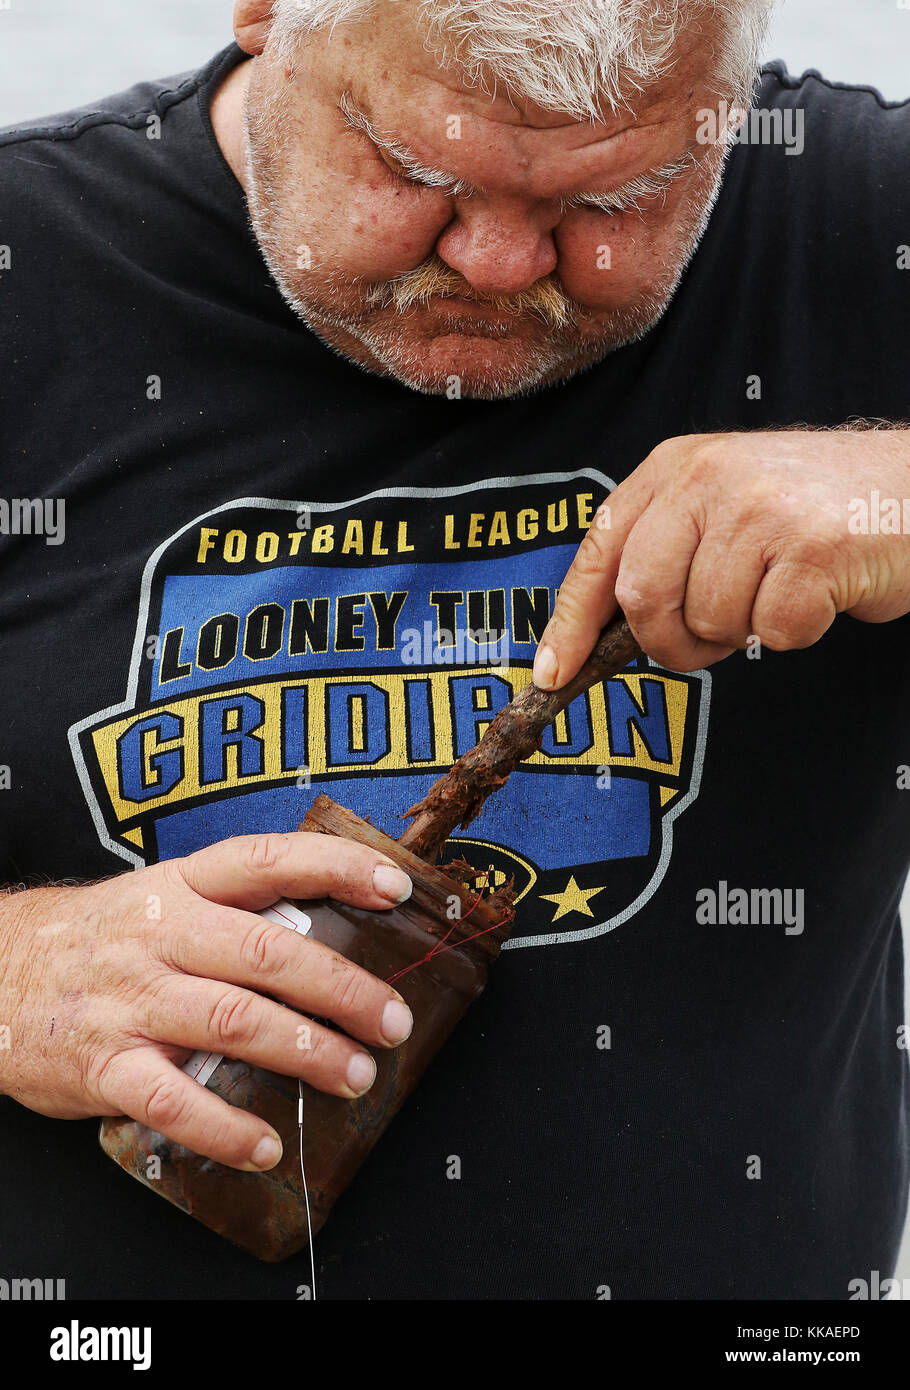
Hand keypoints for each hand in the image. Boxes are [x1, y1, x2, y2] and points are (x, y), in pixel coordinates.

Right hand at [0, 833, 415, 1171]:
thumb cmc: (106, 938)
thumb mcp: (166, 898)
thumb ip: (239, 909)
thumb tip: (341, 923)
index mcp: (183, 886)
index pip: (267, 861)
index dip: (335, 868)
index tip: (395, 886)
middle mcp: (162, 936)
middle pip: (265, 953)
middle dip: (340, 987)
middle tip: (393, 1020)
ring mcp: (132, 1001)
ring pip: (230, 1021)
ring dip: (303, 1051)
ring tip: (355, 1075)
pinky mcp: (105, 1064)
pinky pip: (171, 1099)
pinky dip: (224, 1126)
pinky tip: (267, 1142)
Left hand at [532, 428, 909, 682]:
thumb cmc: (814, 510)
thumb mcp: (724, 506)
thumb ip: (664, 548)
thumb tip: (597, 632)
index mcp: (677, 466)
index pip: (599, 551)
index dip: (570, 621)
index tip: (551, 674)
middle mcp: (710, 478)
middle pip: (642, 599)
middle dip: (671, 642)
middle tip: (711, 636)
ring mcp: (762, 509)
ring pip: (708, 621)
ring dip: (740, 633)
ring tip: (777, 591)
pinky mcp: (812, 547)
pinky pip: (771, 633)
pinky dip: (793, 633)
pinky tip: (816, 591)